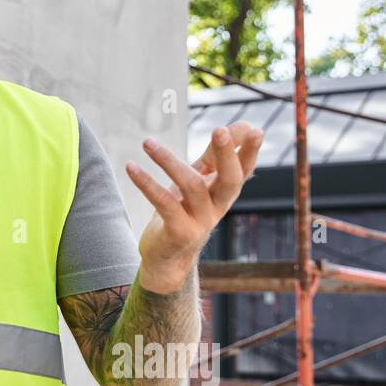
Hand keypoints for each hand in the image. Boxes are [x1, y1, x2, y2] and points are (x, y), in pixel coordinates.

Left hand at [125, 121, 263, 292]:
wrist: (167, 258)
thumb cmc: (184, 211)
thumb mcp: (199, 183)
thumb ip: (212, 158)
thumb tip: (231, 127)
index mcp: (224, 193)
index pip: (244, 170)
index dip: (250, 151)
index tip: (253, 128)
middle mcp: (218, 207)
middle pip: (230, 180)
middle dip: (227, 155)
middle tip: (220, 130)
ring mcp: (200, 221)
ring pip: (192, 185)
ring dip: (168, 161)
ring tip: (147, 142)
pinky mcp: (178, 231)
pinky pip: (164, 203)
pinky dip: (146, 183)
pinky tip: (131, 167)